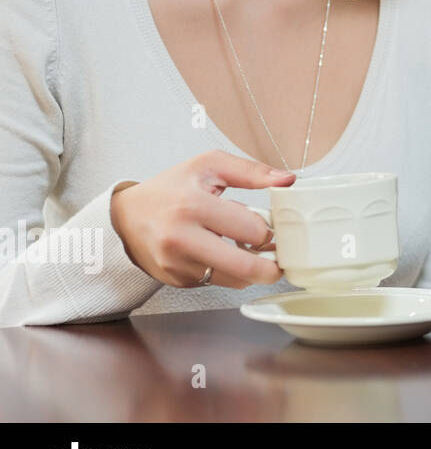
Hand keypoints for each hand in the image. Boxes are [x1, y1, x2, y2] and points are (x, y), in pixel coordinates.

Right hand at [109, 150, 293, 288]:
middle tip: (280, 258)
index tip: (272, 225)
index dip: (268, 229)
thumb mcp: (208, 166)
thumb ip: (251, 171)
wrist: (124, 218)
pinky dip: (228, 272)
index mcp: (192, 206)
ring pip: (234, 280)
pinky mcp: (176, 281)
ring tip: (252, 251)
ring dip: (251, 270)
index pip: (252, 229)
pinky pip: (216, 283)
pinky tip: (224, 255)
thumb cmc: (170, 189)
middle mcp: (181, 240)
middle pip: (245, 267)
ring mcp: (177, 265)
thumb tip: (288, 179)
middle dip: (271, 266)